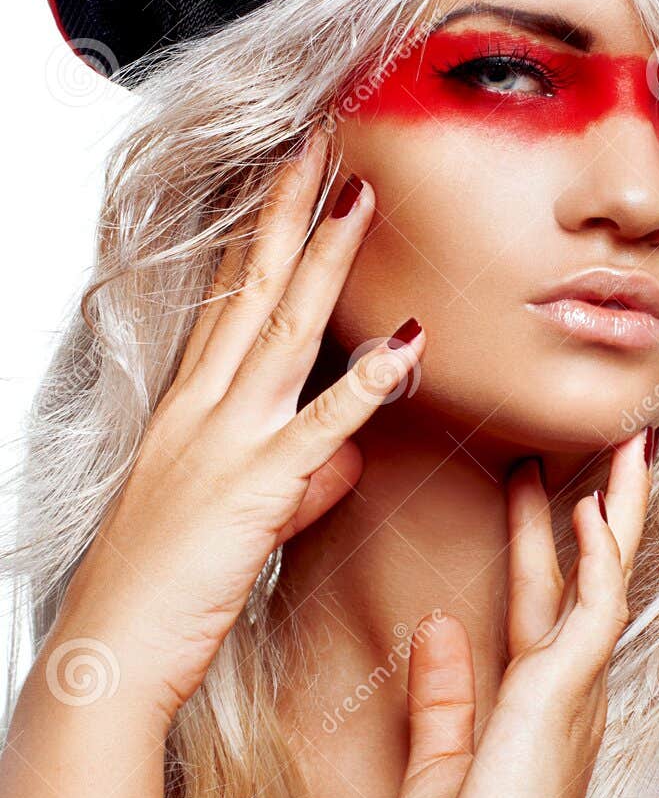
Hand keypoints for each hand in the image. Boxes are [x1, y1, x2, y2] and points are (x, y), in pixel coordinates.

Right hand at [52, 128, 424, 729]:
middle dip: (290, 212)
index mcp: (194, 410)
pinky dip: (367, 382)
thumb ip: (305, 477)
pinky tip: (406, 340)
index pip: (232, 300)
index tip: (287, 177)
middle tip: (319, 144)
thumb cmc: (166, 588)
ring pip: (285, 332)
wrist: (112, 653)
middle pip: (255, 290)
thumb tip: (354, 451)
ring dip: (328, 261)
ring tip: (361, 198)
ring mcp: (227, 443)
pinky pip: (321, 427)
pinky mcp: (254, 489)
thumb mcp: (243, 518)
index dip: (262, 234)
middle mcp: (205, 410)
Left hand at [389, 429, 653, 797]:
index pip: (539, 599)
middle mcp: (566, 686)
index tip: (535, 487)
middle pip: (584, 573)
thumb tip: (439, 627)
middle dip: (591, 503)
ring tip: (625, 444)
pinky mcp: (567, 689)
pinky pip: (595, 605)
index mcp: (535, 702)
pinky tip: (594, 505)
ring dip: (615, 507)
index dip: (539, 540)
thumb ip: (443, 698)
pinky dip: (597, 552)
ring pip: (604, 574)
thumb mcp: (437, 767)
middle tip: (596, 442)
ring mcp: (574, 686)